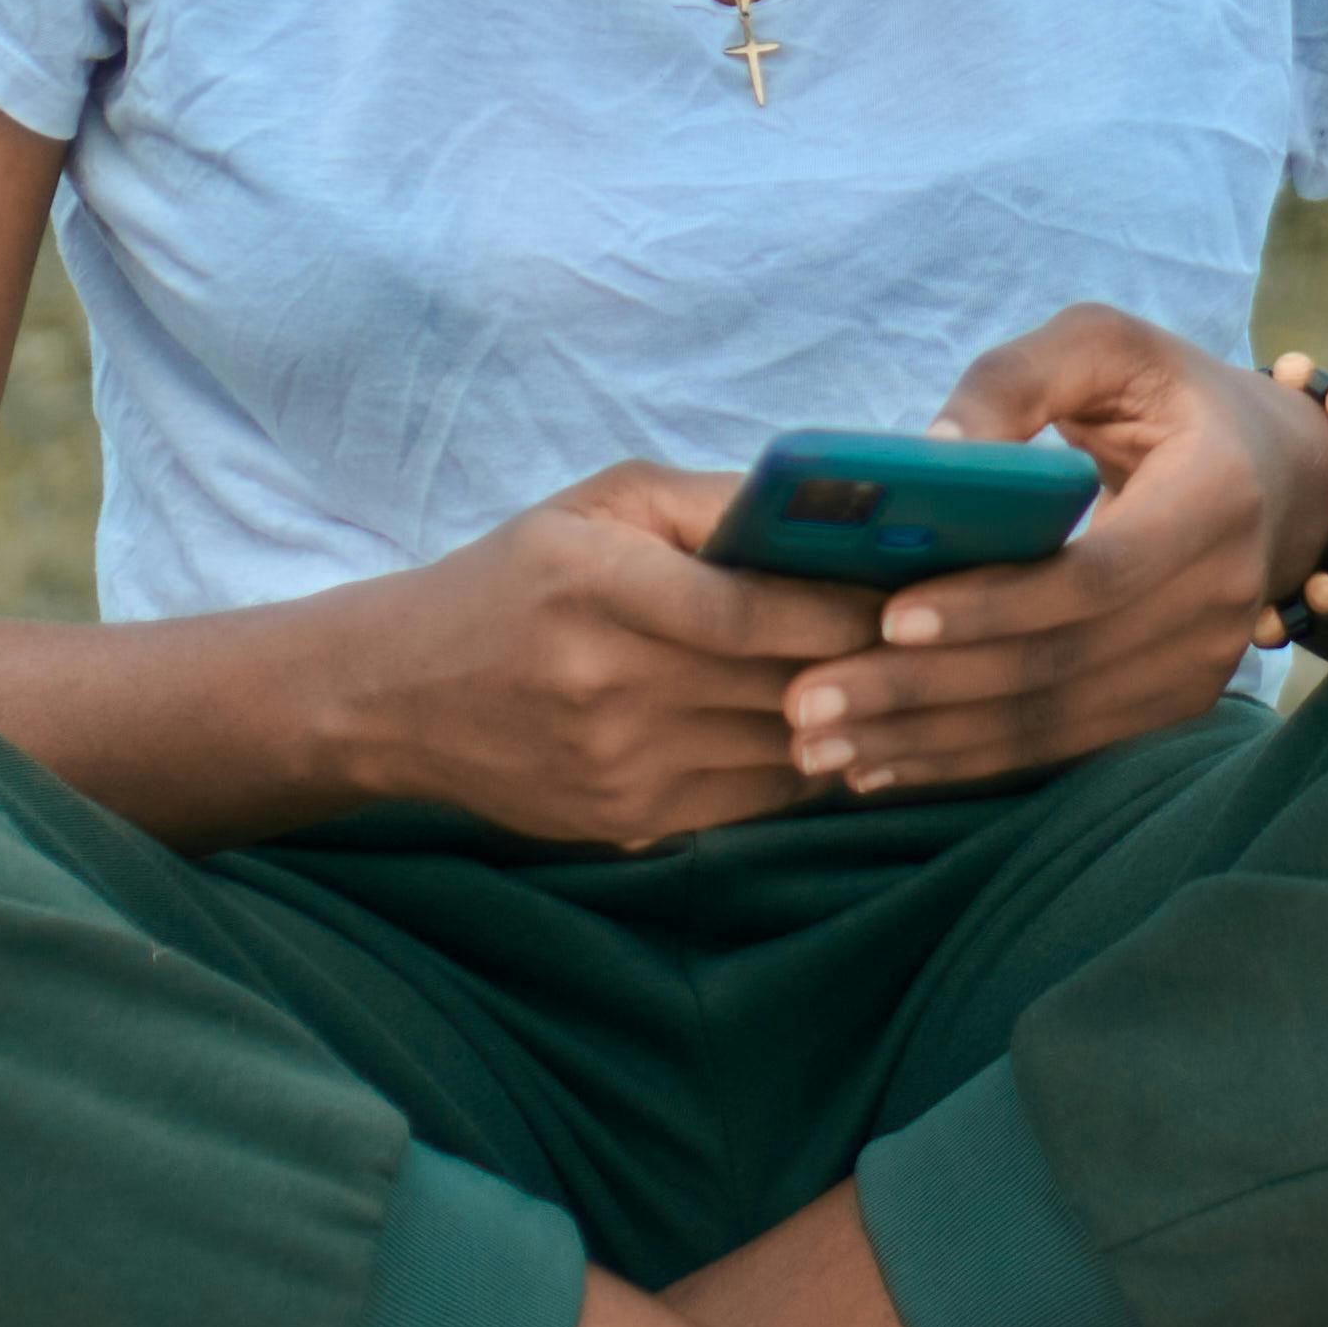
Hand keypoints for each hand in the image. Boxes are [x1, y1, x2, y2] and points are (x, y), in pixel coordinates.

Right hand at [325, 466, 881, 849]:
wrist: (398, 696)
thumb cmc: (514, 578)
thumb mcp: (598, 504)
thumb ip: (710, 504)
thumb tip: (827, 510)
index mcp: (598, 587)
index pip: (748, 615)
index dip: (838, 612)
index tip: (902, 596)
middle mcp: (606, 686)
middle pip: (774, 688)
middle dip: (861, 666)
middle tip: (930, 638)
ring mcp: (616, 766)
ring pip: (775, 755)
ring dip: (842, 724)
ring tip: (894, 686)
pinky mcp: (624, 822)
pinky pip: (747, 802)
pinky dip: (798, 770)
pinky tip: (828, 733)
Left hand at [773, 305, 1327, 800]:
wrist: (1286, 480)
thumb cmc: (1170, 395)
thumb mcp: (1104, 346)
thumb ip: (1013, 381)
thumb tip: (923, 454)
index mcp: (1213, 498)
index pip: (1094, 576)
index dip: (993, 605)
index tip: (890, 619)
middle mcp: (1220, 599)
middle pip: (1059, 666)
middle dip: (926, 692)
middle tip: (808, 705)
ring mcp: (1203, 666)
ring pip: (1055, 724)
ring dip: (932, 743)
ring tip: (821, 747)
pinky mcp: (1175, 706)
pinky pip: (1065, 747)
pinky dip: (970, 761)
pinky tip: (883, 766)